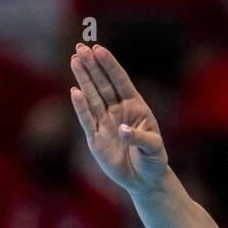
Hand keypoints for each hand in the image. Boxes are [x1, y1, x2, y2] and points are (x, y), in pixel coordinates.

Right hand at [69, 43, 167, 194]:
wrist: (144, 180)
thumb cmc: (153, 161)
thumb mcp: (154, 149)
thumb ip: (140, 138)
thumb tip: (123, 131)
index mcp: (136, 107)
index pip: (120, 81)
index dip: (109, 65)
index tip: (98, 49)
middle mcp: (118, 111)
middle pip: (103, 84)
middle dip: (92, 66)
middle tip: (80, 47)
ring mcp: (106, 122)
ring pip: (92, 97)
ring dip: (83, 79)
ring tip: (74, 59)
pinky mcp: (95, 137)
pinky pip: (87, 119)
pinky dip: (81, 106)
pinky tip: (74, 91)